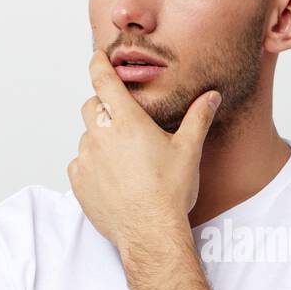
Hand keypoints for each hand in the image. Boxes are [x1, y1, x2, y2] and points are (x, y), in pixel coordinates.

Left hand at [68, 50, 220, 248]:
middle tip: (123, 124)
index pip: (104, 81)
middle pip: (90, 107)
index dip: (98, 64)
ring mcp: (86, 160)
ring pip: (86, 138)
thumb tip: (211, 97)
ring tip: (124, 162)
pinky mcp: (79, 182)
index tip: (96, 57)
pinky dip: (92, 166)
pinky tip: (113, 179)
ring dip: (99, 141)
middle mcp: (101, 136)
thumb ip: (198, 118)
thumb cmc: (170, 192)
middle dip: (102, 108)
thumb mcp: (189, 151)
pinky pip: (80, 165)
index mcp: (127, 121)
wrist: (150, 233)